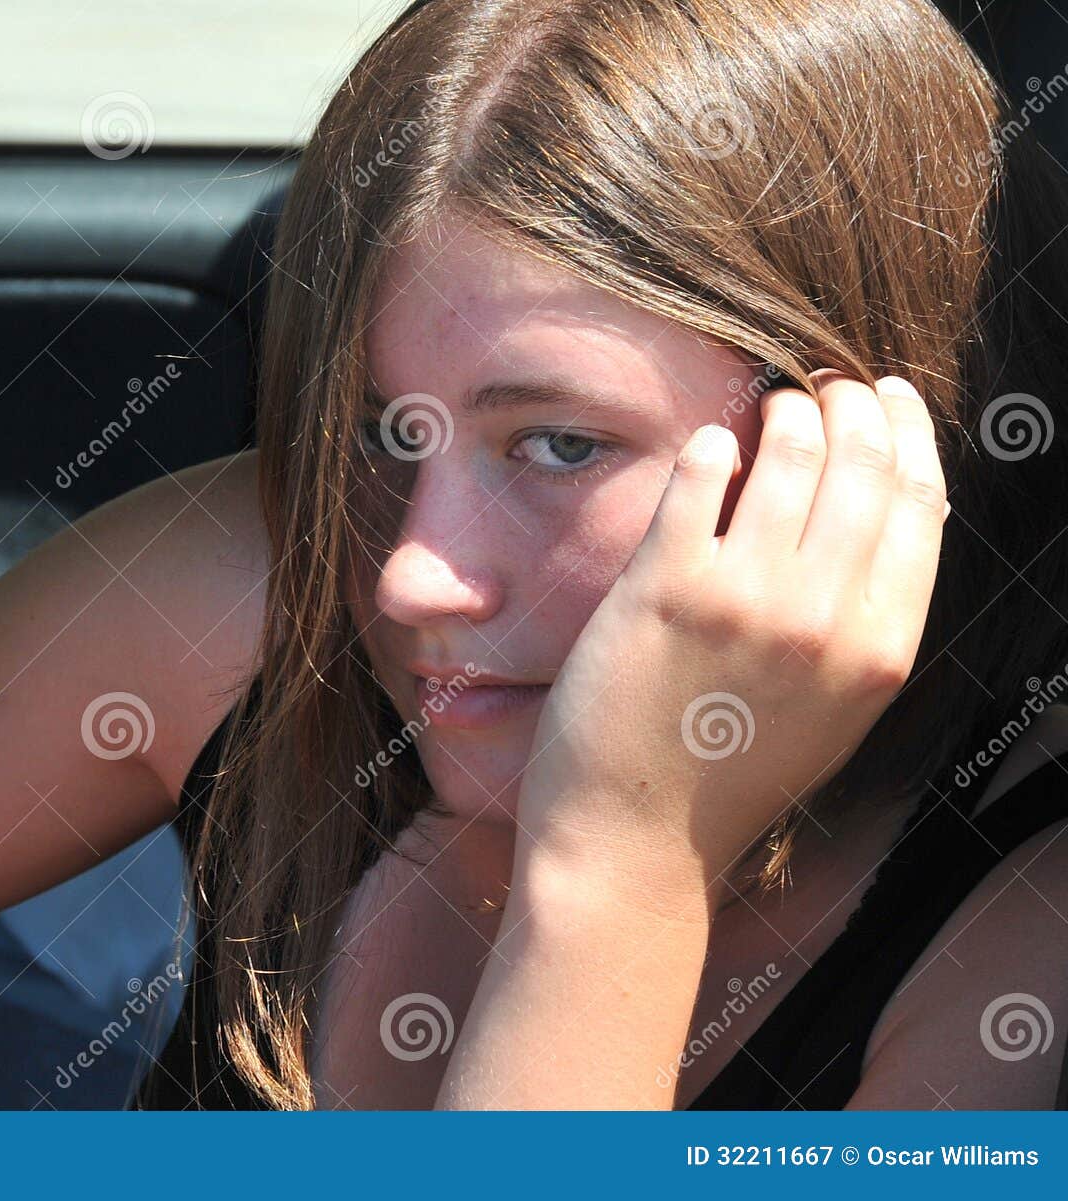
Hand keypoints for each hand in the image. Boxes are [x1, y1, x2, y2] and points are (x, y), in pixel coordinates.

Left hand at [518, 371, 947, 889]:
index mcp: (880, 651)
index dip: (908, 435)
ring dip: (786, 413)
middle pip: (862, 467)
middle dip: (851, 406)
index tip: (889, 400)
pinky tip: (711, 443)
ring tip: (774, 405)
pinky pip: (700, 479)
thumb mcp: (835, 713)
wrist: (634, 839)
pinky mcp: (662, 589)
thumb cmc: (729, 777)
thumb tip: (873, 513)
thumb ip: (863, 623)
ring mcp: (743, 600)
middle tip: (829, 385)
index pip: (919, 505)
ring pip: (790, 458)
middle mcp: (823, 620)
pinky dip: (712, 447)